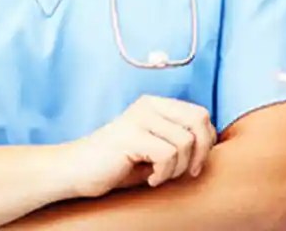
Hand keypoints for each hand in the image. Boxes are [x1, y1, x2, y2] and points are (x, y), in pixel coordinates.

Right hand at [56, 95, 218, 197]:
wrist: (73, 172)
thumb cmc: (115, 165)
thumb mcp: (154, 149)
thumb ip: (179, 141)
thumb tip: (212, 146)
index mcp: (156, 104)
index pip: (200, 114)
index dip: (206, 141)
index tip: (194, 165)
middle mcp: (149, 106)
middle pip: (199, 120)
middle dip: (201, 152)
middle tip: (187, 173)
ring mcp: (139, 118)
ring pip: (184, 141)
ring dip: (177, 168)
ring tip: (158, 176)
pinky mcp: (130, 135)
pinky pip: (167, 154)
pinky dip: (163, 173)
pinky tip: (149, 179)